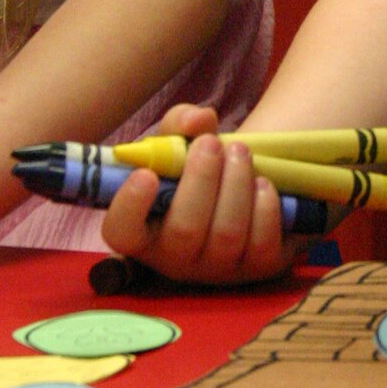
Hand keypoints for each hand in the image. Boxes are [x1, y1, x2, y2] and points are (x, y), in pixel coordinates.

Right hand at [100, 108, 296, 285]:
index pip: (121, 232)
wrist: (241, 190)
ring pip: (227, 234)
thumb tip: (199, 119)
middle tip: (211, 143)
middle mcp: (176, 259)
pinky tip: (262, 183)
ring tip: (240, 152)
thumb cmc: (196, 169)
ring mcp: (218, 268)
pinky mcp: (259, 267)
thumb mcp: (179, 142)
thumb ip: (180, 124)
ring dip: (236, 184)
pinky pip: (262, 242)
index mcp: (142, 231)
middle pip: (184, 231)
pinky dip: (264, 207)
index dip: (129, 208)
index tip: (146, 174)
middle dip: (201, 180)